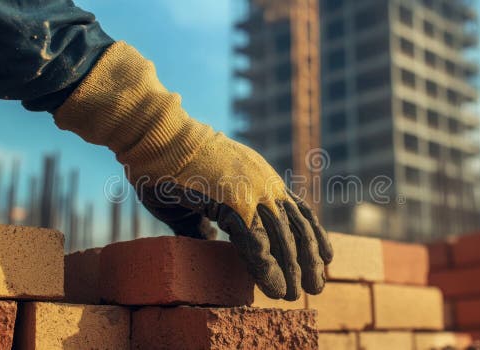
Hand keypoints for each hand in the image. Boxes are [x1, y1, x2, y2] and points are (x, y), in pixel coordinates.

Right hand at [54, 41, 332, 299]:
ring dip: (292, 268)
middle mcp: (263, 183)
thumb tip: (209, 239)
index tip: (323, 259)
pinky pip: (255, 240)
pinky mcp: (232, 201)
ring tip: (299, 294)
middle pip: (296, 226)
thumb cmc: (168, 165)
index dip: (312, 236)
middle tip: (316, 286)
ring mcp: (250, 190)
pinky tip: (274, 286)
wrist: (156, 136)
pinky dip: (266, 266)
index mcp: (259, 178)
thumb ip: (207, 219)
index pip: (296, 211)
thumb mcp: (198, 197)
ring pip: (282, 236)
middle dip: (308, 259)